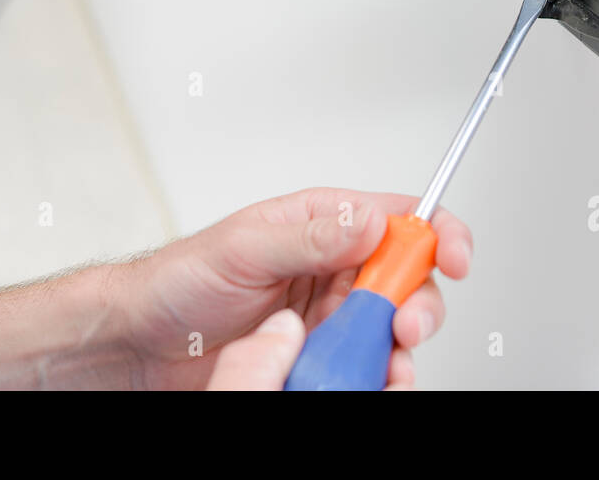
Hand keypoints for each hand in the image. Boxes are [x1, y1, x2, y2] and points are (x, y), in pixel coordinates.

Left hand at [114, 188, 471, 389]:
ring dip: (397, 349)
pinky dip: (370, 377)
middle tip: (404, 327)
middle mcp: (334, 269)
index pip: (399, 217)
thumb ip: (311, 237)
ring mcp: (329, 317)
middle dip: (419, 304)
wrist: (143, 344)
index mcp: (323, 224)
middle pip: (409, 280)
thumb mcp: (244, 248)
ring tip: (381, 364)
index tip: (454, 258)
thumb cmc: (181, 279)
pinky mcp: (319, 359)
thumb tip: (370, 221)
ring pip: (391, 331)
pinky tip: (360, 382)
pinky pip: (362, 367)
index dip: (438, 233)